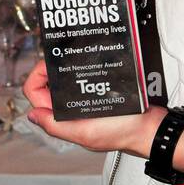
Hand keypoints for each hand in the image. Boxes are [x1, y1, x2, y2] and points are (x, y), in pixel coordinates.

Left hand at [22, 59, 165, 155]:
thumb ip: (55, 126)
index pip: (36, 94)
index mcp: (63, 119)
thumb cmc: (123, 132)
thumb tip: (32, 115)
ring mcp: (86, 102)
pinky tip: (89, 60)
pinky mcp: (100, 94)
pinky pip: (85, 79)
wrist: (151, 127)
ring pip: (67, 80)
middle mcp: (71, 110)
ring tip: (73, 52)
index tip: (48, 63)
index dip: (36, 76)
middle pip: (49, 84)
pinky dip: (85, 68)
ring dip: (68, 66)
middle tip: (62, 52)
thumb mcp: (85, 132)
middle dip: (52, 67)